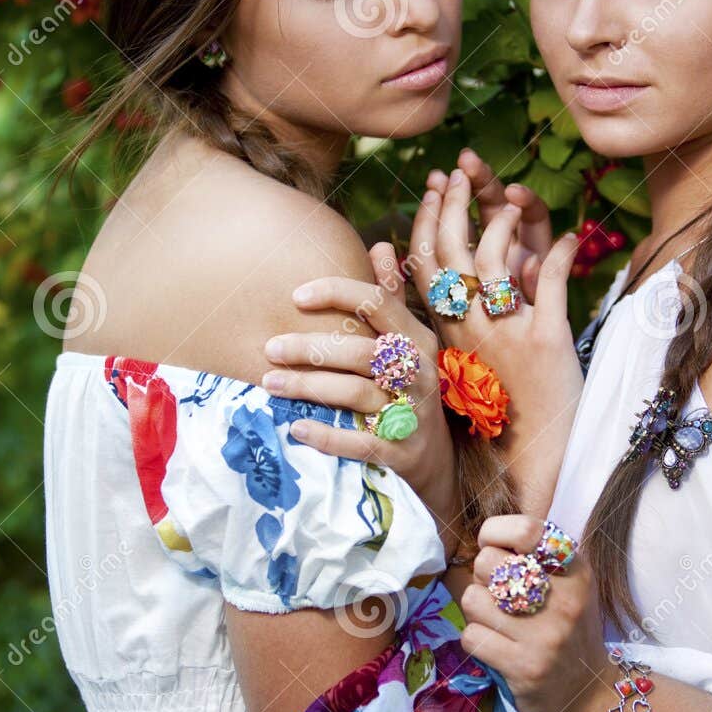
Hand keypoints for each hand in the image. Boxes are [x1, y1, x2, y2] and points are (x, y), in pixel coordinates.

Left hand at [261, 242, 462, 553]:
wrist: (442, 465)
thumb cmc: (416, 392)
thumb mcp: (413, 343)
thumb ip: (393, 298)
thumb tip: (380, 246)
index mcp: (418, 340)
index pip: (379, 304)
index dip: (337, 293)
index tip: (295, 296)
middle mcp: (419, 373)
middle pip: (361, 351)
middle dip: (310, 348)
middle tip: (269, 348)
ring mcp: (414, 414)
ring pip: (356, 393)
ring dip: (308, 387)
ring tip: (269, 385)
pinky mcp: (403, 454)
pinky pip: (362, 443)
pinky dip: (327, 437)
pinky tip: (295, 429)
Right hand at [411, 165, 581, 515]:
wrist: (534, 460)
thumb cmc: (502, 413)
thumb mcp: (470, 363)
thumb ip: (463, 316)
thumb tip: (468, 271)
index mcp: (446, 332)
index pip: (422, 262)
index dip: (427, 217)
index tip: (435, 184)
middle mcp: (468, 329)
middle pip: (450, 250)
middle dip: (454, 202)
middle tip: (461, 171)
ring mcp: (505, 333)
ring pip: (494, 259)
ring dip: (502, 220)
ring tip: (514, 201)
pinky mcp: (545, 341)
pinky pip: (553, 282)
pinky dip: (561, 253)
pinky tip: (570, 236)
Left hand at [459, 514, 616, 711]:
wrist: (588, 696)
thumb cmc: (570, 634)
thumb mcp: (571, 588)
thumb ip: (537, 559)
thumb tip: (485, 539)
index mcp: (576, 571)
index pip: (525, 529)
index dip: (495, 533)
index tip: (493, 548)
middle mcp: (564, 599)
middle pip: (487, 562)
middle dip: (482, 578)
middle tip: (498, 597)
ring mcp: (545, 635)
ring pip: (472, 599)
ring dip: (476, 613)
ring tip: (498, 624)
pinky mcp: (524, 667)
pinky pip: (472, 636)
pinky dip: (476, 641)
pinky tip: (496, 648)